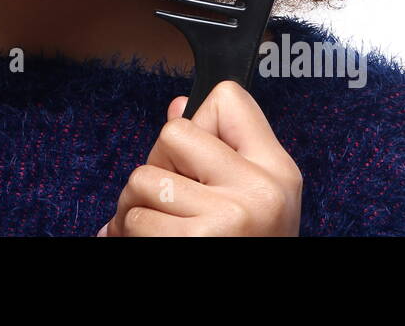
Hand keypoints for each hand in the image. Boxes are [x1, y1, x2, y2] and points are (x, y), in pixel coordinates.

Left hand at [96, 80, 301, 235]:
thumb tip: (180, 107)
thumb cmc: (245, 248)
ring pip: (141, 181)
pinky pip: (131, 222)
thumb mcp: (252, 197)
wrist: (255, 314)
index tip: (201, 161)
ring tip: (163, 232)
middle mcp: (259, 192)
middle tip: (176, 205)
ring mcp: (227, 220)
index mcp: (277, 171)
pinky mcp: (193, 244)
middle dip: (158, 168)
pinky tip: (154, 247)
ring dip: (136, 210)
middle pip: (171, 135)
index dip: (200, 124)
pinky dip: (127, 238)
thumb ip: (220, 149)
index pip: (227, 99)